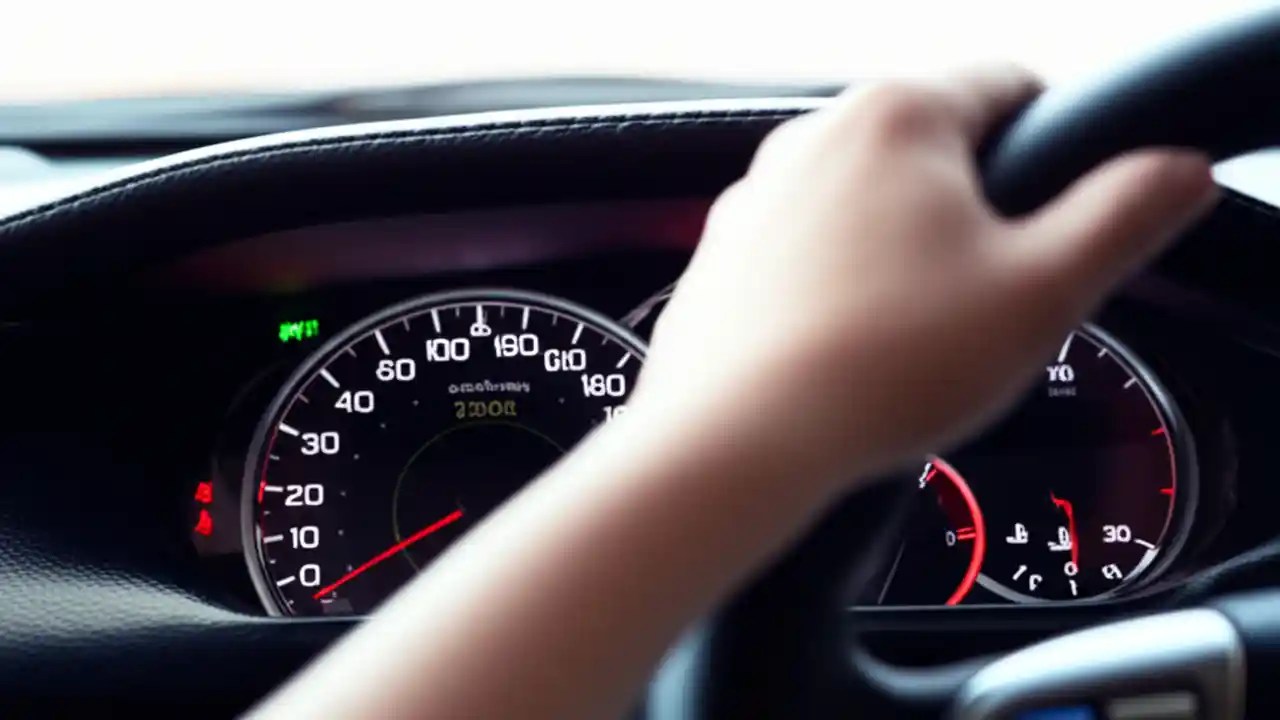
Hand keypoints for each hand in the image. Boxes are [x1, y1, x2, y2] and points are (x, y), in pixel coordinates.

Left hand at [636, 66, 1217, 490]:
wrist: (737, 442)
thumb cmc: (879, 366)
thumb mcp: (1044, 290)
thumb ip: (1123, 216)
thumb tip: (1169, 176)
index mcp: (899, 116)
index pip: (1010, 86)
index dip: (1055, 144)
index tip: (1063, 204)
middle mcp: (813, 138)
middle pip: (932, 152)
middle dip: (974, 213)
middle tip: (988, 296)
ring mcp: (756, 196)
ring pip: (865, 207)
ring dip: (902, 255)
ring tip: (911, 336)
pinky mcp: (723, 256)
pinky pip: (805, 257)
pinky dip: (837, 291)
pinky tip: (849, 349)